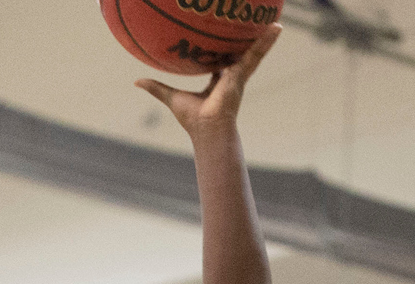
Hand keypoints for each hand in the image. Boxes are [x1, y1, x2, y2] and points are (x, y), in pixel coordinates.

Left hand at [136, 24, 280, 136]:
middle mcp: (230, 78)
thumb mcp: (171, 97)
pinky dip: (266, 43)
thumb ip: (157, 88)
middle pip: (239, 54)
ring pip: (252, 52)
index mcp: (218, 83)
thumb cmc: (192, 119)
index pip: (222, 63)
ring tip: (275, 24)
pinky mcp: (242, 74)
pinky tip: (276, 29)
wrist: (206, 129)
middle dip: (247, 41)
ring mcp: (238, 76)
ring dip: (263, 38)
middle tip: (254, 25)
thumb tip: (138, 81)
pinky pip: (256, 54)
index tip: (223, 40)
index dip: (223, 51)